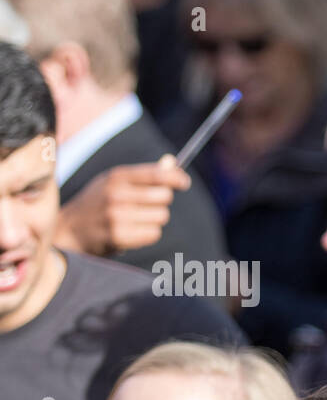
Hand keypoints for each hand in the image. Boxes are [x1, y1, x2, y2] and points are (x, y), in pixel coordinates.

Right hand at [55, 155, 190, 255]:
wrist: (69, 230)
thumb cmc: (98, 203)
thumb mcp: (113, 182)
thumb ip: (143, 174)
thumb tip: (172, 162)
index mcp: (116, 177)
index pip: (156, 174)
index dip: (176, 178)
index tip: (184, 182)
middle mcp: (116, 194)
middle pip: (164, 197)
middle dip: (161, 202)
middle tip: (147, 206)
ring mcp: (117, 216)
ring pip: (161, 216)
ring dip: (154, 220)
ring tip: (135, 220)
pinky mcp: (119, 237)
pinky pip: (153, 234)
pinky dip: (148, 234)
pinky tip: (132, 232)